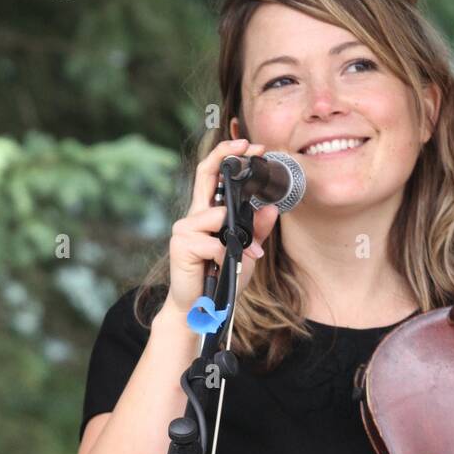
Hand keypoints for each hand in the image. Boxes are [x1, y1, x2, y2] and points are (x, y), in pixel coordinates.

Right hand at [167, 137, 279, 314]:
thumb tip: (272, 209)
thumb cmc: (222, 279)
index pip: (214, 174)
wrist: (201, 308)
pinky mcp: (182, 244)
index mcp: (208, 213)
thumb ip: (257, 231)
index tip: (251, 145)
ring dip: (236, 238)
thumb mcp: (246, 252)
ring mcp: (185, 227)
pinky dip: (225, 256)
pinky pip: (214, 243)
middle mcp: (194, 214)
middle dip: (227, 155)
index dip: (229, 155)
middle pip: (206, 173)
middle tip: (249, 146)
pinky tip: (220, 268)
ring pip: (219, 216)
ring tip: (236, 258)